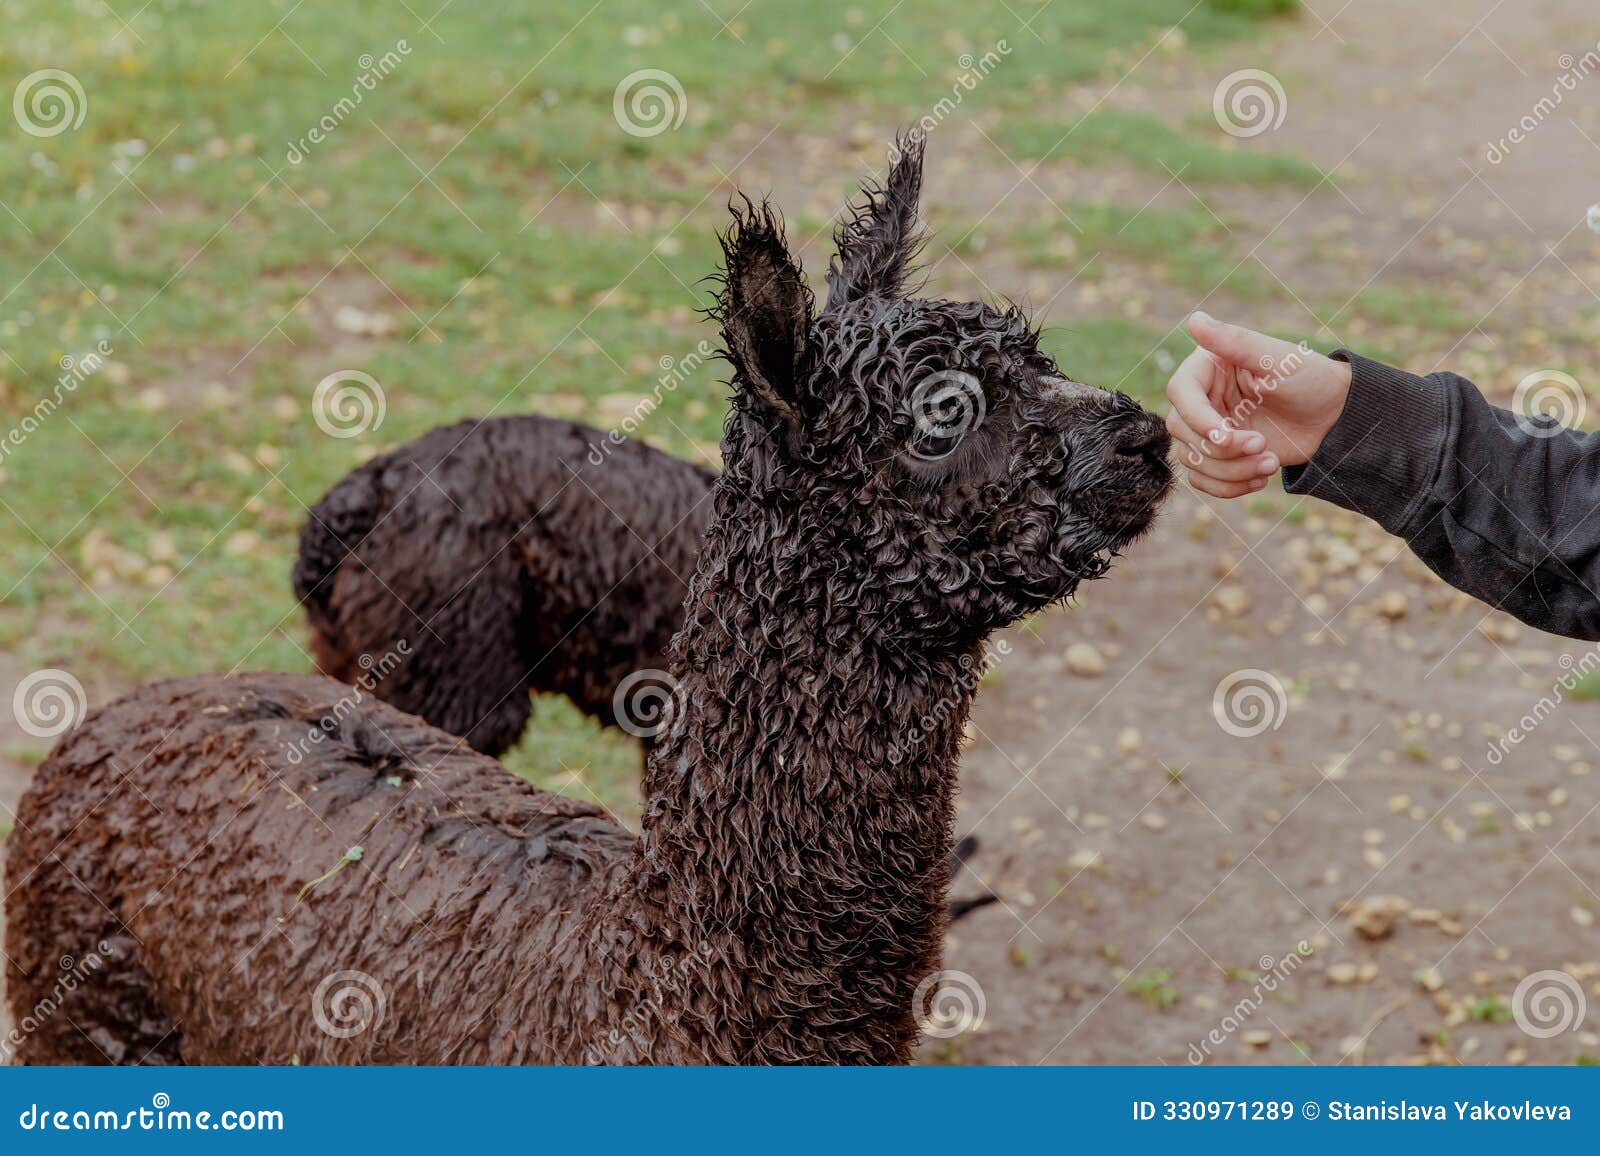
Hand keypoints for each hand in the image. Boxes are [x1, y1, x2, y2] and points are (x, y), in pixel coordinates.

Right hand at [1164, 311, 1352, 497]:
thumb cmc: (1310, 378)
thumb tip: (1195, 319)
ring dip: (1231, 472)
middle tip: (1264, 447)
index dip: (1198, 419)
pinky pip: (1204, 481)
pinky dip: (1230, 487)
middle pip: (1183, 433)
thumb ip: (1234, 341)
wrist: (1335, 416)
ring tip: (1269, 462)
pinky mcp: (1218, 457)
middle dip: (1222, 450)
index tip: (1226, 436)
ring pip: (1193, 461)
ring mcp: (1208, 430)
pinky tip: (1262, 476)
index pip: (1180, 394)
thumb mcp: (1276, 358)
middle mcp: (1201, 399)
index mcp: (1208, 368)